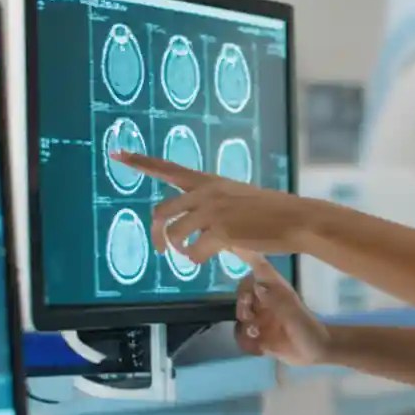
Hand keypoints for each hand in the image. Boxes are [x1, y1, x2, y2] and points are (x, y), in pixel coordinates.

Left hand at [109, 151, 319, 259]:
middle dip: (157, 235)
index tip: (116, 153)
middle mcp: (206, 192)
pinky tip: (211, 258)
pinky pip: (194, 253)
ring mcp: (212, 211)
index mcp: (210, 182)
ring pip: (176, 235)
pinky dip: (198, 260)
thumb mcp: (239, 201)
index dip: (139, 162)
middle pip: (161, 212)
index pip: (168, 168)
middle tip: (162, 251)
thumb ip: (214, 211)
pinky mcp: (221, 232)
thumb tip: (199, 235)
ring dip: (181, 251)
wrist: (298, 219)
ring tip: (196, 256)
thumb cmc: (273, 214)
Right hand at [233, 251, 330, 366]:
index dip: (245, 253)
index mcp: (276, 290)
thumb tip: (257, 286)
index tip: (230, 243)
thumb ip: (277, 302)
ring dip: (244, 327)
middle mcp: (267, 301)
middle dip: (242, 304)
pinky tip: (260, 348)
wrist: (317, 355)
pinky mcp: (259, 336)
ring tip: (257, 334)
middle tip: (250, 315)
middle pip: (243, 292)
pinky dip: (247, 343)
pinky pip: (242, 336)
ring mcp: (262, 318)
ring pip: (240, 316)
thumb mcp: (295, 317)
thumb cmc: (310, 331)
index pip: (258, 266)